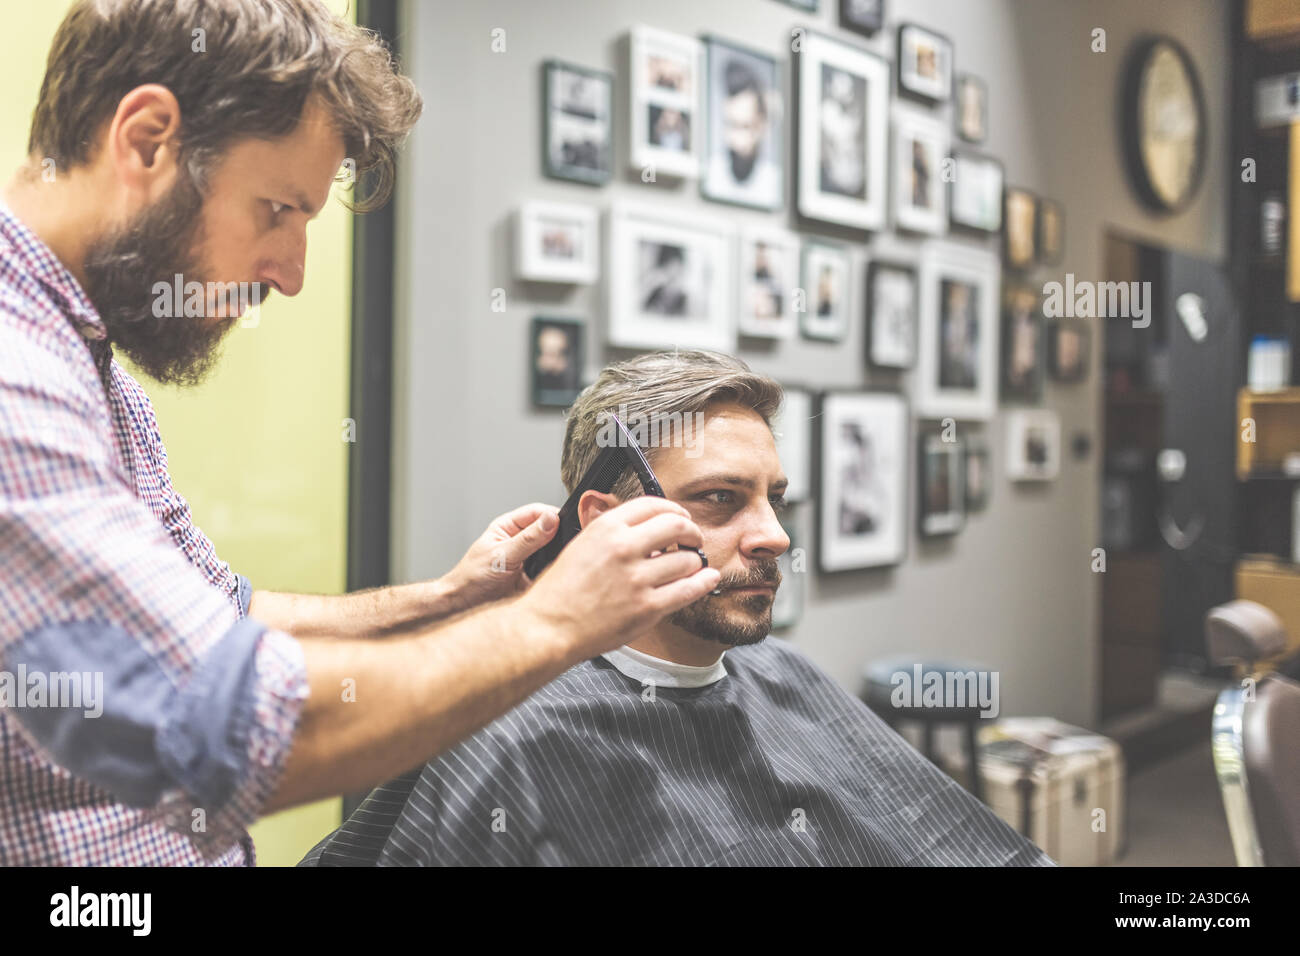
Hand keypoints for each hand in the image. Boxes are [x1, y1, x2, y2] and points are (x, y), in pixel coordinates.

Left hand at [441, 502, 560, 610]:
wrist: (465, 605)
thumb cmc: (471, 577)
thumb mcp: (501, 555)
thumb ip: (527, 539)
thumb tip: (550, 520)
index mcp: (509, 527)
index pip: (537, 512)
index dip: (552, 516)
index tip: (565, 524)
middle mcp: (521, 541)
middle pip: (549, 531)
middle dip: (560, 536)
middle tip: (568, 543)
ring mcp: (529, 559)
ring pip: (553, 551)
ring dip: (559, 556)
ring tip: (563, 561)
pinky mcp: (535, 577)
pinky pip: (552, 571)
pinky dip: (557, 573)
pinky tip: (558, 576)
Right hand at [516, 496, 720, 660]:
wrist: (548, 627)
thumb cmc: (559, 592)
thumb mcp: (581, 546)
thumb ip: (612, 533)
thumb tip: (643, 526)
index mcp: (605, 528)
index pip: (653, 505)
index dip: (674, 510)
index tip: (680, 517)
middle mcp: (623, 548)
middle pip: (677, 526)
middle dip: (692, 531)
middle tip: (693, 538)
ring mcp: (637, 579)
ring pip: (687, 559)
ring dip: (695, 560)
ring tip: (692, 565)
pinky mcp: (647, 608)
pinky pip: (689, 589)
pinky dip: (703, 581)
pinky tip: (707, 578)